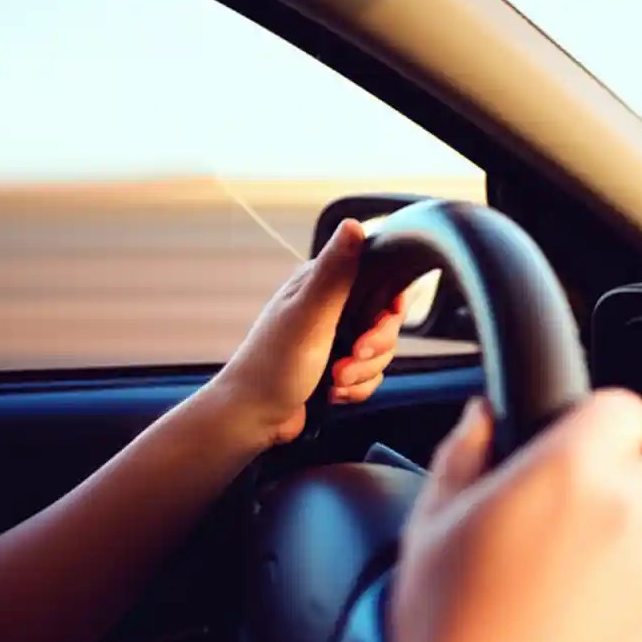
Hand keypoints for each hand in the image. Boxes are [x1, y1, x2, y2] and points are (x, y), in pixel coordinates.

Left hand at [211, 219, 404, 444]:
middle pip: (385, 321)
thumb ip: (335, 271)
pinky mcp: (336, 367)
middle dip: (374, 347)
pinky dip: (356, 388)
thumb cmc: (273, 365)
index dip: (389, 305)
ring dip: (362, 372)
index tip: (378, 322)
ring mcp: (333, 339)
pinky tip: (334, 392)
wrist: (252, 417)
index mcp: (321, 284)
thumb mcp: (309, 314)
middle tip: (351, 357)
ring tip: (335, 380)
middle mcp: (328, 307)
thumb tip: (353, 224)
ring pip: (380, 352)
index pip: (379, 279)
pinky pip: (369, 376)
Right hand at [386, 390, 641, 641]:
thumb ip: (464, 452)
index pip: (621, 409)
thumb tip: (482, 418)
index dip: (592, 424)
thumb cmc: (449, 634)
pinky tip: (569, 627)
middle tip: (541, 530)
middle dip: (596, 490)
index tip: (569, 446)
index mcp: (570, 472)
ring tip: (548, 592)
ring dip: (609, 548)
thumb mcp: (431, 526)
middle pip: (634, 472)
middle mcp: (626, 514)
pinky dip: (624, 600)